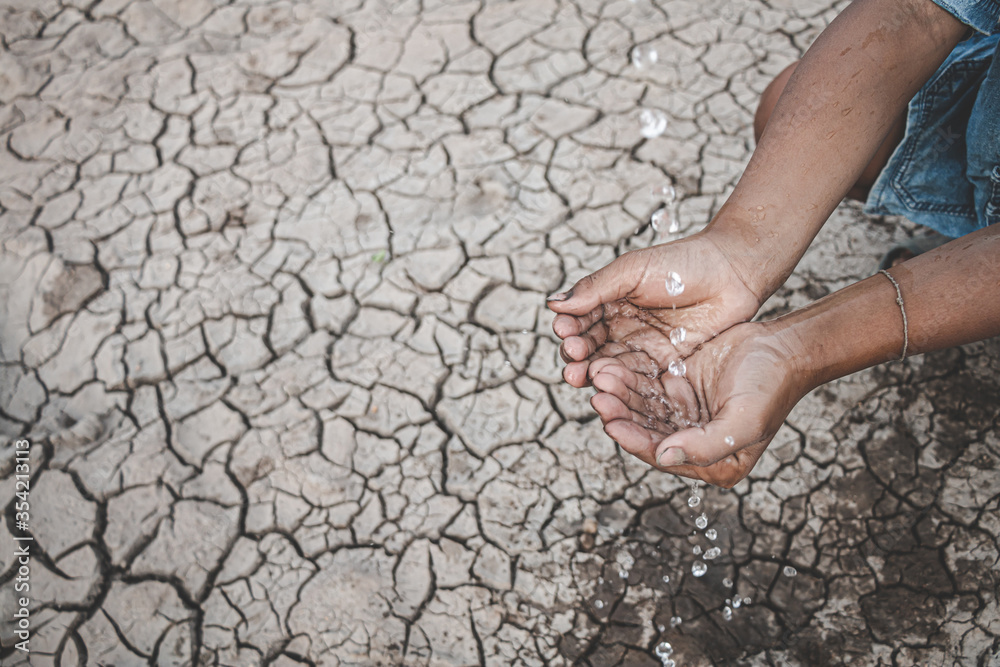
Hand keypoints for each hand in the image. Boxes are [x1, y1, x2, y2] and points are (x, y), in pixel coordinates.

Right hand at [547, 232, 759, 387]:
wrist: (733, 273)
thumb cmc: (682, 262)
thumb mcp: (633, 270)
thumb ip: (596, 288)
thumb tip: (554, 304)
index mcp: (609, 301)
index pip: (581, 319)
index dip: (571, 328)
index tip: (564, 332)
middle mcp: (622, 327)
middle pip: (591, 347)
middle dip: (577, 354)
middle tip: (572, 359)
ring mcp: (643, 347)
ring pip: (611, 365)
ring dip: (594, 372)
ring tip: (582, 377)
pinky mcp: (665, 366)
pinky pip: (639, 379)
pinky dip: (622, 385)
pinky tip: (611, 387)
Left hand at [587, 321, 808, 487]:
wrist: (784, 347)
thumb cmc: (771, 387)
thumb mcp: (743, 421)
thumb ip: (706, 445)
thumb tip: (665, 457)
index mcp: (715, 463)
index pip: (663, 456)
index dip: (634, 440)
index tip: (610, 423)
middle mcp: (695, 442)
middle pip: (647, 432)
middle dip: (621, 414)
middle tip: (599, 396)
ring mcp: (685, 415)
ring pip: (643, 409)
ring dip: (622, 396)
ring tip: (602, 377)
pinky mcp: (679, 389)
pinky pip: (648, 387)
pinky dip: (630, 379)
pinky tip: (612, 367)